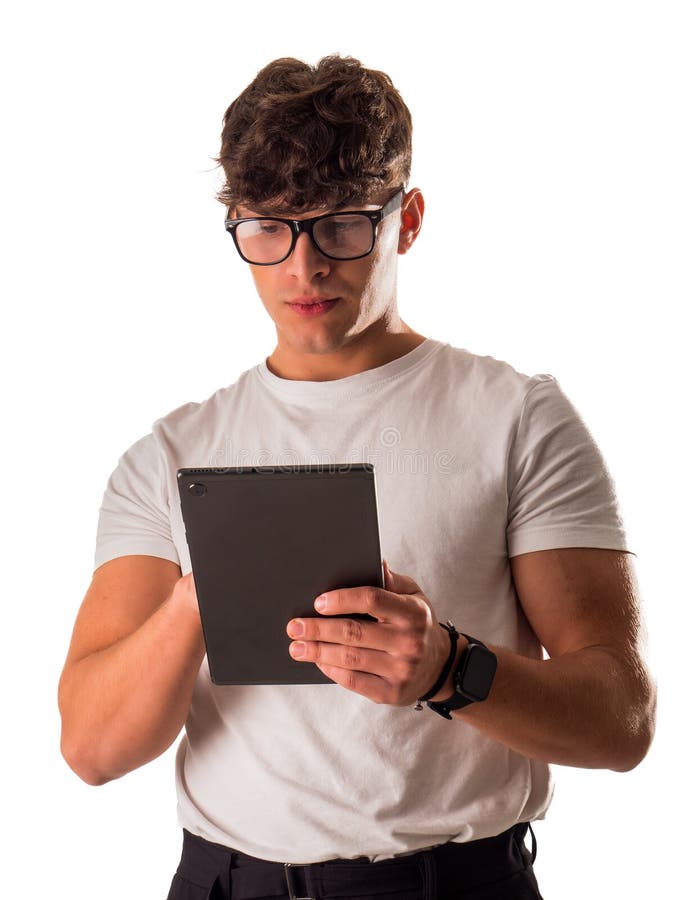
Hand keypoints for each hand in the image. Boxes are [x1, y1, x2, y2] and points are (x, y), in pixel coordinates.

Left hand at [286, 560, 451, 705]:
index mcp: (412, 613)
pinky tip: (318, 661)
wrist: (440, 667)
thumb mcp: (413, 596)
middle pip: (354, 633)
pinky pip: (354, 681)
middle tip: (294, 626)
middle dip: (319, 629)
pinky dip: (331, 671)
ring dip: (318, 652)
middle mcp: (408, 642)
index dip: (342, 599)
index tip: (318, 602)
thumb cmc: (417, 623)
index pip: (372, 600)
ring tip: (296, 647)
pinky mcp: (391, 693)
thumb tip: (376, 562)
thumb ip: (392, 580)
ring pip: (350, 659)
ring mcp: (400, 670)